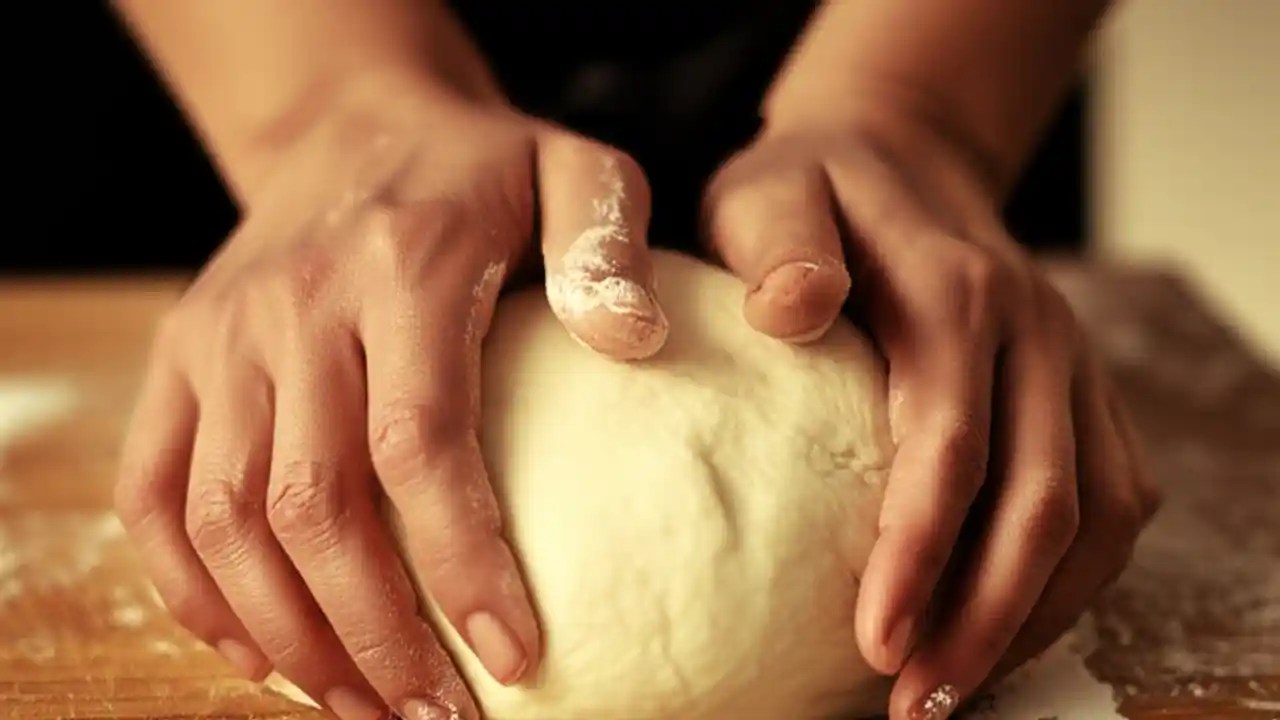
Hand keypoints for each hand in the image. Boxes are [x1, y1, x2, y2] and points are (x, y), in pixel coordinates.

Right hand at [115, 77, 667, 719]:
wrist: (349, 119)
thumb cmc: (480, 167)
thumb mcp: (571, 169)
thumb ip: (607, 243)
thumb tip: (638, 344)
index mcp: (401, 270)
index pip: (419, 444)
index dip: (461, 564)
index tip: (515, 659)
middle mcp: (294, 309)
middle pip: (311, 506)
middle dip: (373, 635)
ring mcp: (221, 336)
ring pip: (223, 518)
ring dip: (287, 635)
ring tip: (361, 709)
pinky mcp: (178, 356)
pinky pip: (152, 494)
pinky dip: (190, 590)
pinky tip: (258, 653)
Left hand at [703, 108, 1159, 717]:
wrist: (898, 155)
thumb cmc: (813, 190)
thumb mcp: (768, 192)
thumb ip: (776, 243)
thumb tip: (793, 311)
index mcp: (956, 293)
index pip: (950, 446)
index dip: (920, 554)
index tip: (875, 645)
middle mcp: (1036, 332)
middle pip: (1042, 501)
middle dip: (984, 618)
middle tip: (915, 705)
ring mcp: (1072, 363)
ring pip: (1098, 516)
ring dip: (1036, 616)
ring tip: (954, 689)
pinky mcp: (1083, 392)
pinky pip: (1113, 500)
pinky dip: (1072, 580)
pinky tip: (1006, 626)